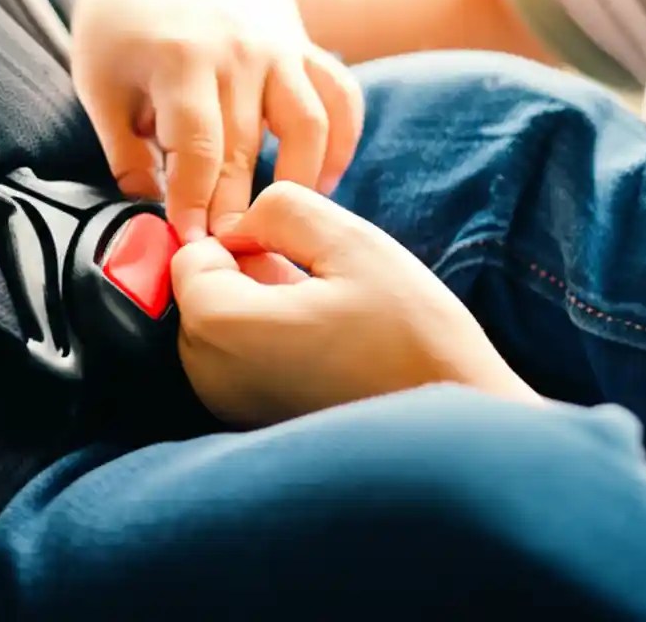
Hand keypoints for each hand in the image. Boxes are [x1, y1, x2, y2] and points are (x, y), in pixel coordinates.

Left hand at [72, 0, 363, 242]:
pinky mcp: (305, 49)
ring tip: (278, 225)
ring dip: (298, 183)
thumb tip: (150, 213)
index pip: (196, 148)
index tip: (190, 245)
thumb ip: (125, 154)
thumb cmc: (123, 34)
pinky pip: (341, 97)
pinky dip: (342, 143)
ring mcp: (279, 49)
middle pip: (247, 147)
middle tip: (230, 255)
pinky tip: (324, 184)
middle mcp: (239, 54)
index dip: (193, 202)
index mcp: (182, 62)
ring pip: (309, 126)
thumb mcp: (102, 89)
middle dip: (237, 209)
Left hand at [170, 182, 539, 426]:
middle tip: (323, 291)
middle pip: (202, 293)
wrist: (454, 436)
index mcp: (219, 326)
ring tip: (331, 324)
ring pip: (222, 328)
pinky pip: (238, 365)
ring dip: (263, 311)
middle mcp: (205, 375)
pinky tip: (326, 354)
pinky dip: (270, 347)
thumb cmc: (413, 340)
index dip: (244, 239)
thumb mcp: (352, 243)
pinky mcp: (247, 427)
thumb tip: (241, 222)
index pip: (191, 254)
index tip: (297, 255)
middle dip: (250, 277)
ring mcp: (224, 408)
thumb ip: (281, 208)